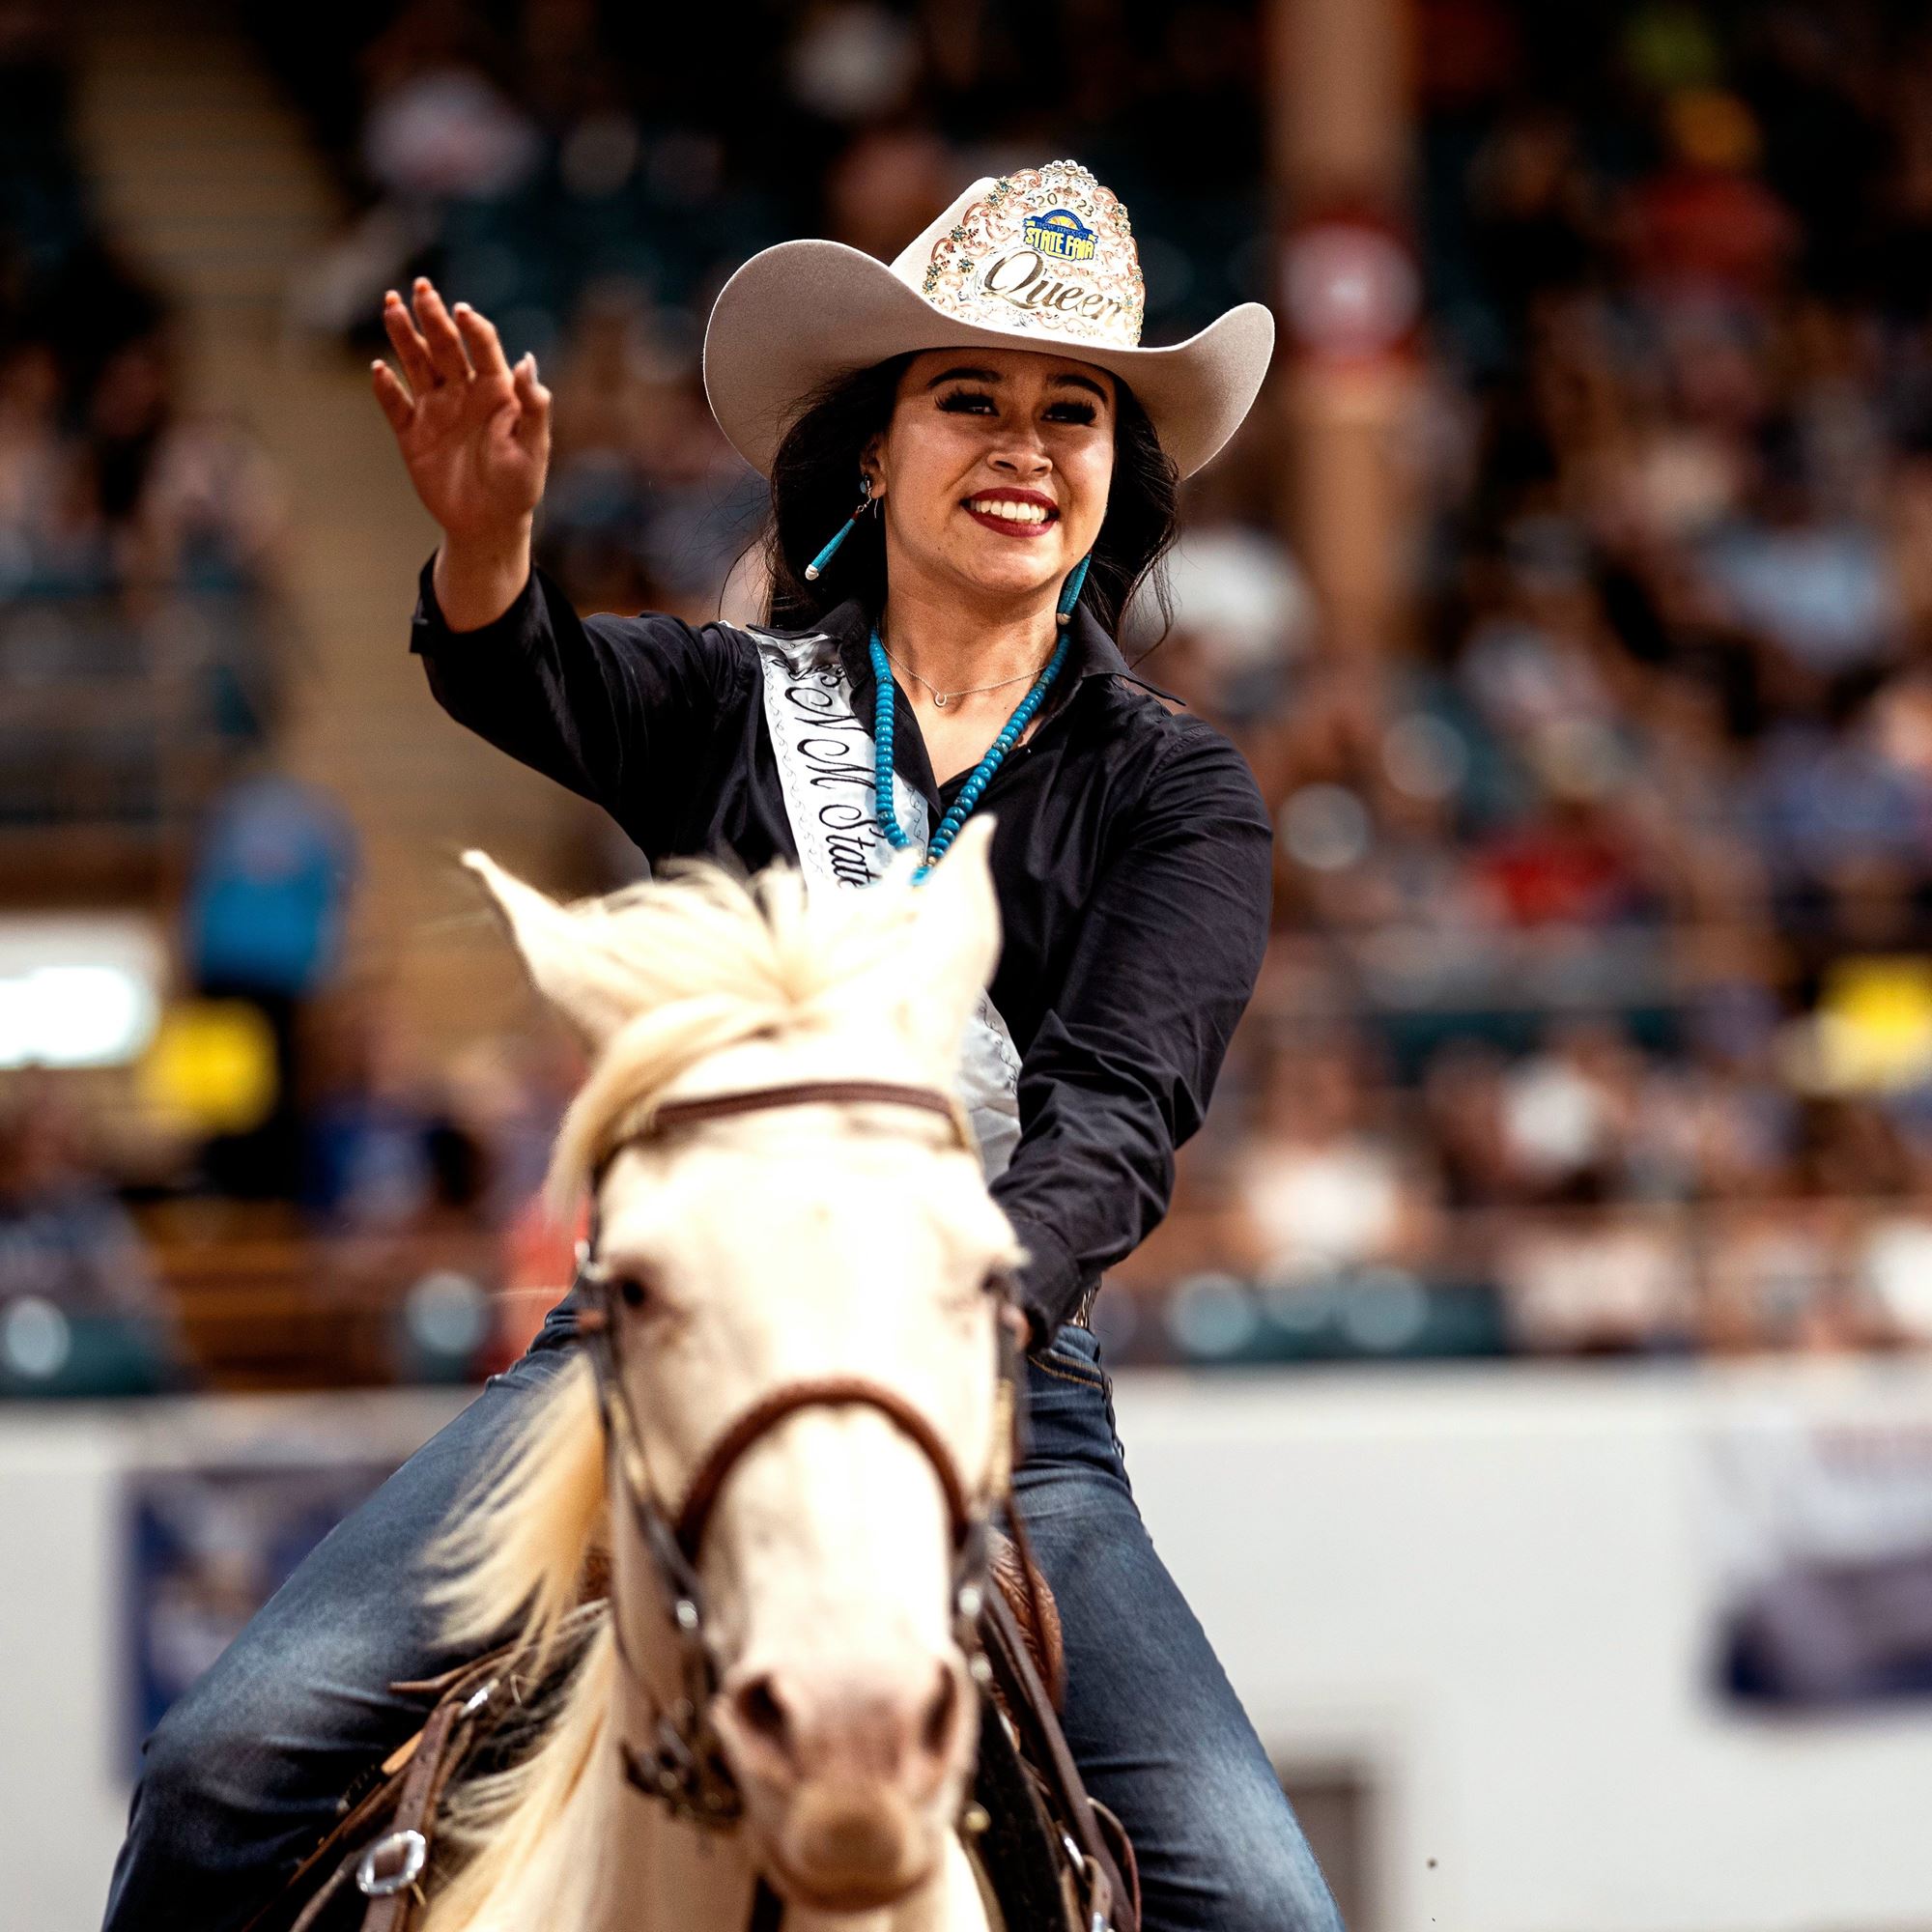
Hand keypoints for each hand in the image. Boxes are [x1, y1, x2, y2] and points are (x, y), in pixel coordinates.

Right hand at [372, 279, 549, 549]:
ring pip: (417, 364)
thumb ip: (534, 408)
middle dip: (433, 316)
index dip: (473, 328)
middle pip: (445, 346)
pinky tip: (379, 369)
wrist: (488, 526)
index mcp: (496, 392)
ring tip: (392, 305)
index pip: (483, 348)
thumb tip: (526, 362)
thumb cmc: (519, 487)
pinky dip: (386, 388)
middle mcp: (463, 393)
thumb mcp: (533, 450)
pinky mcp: (412, 434)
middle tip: (420, 287)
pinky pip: (395, 405)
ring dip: (404, 336)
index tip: (462, 311)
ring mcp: (435, 410)